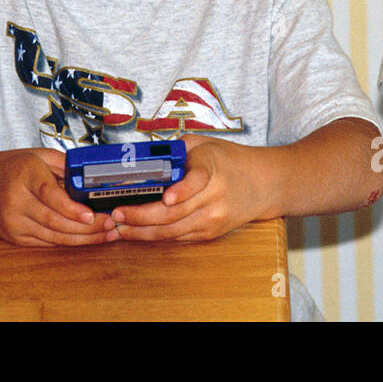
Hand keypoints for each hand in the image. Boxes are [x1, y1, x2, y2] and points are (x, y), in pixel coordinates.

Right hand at [0, 147, 113, 246]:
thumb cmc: (13, 167)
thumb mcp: (38, 156)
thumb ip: (65, 165)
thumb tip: (93, 179)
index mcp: (24, 174)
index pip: (49, 194)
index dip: (71, 208)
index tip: (92, 215)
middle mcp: (16, 200)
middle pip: (55, 220)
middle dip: (87, 227)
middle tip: (111, 225)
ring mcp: (14, 222)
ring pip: (53, 235)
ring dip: (83, 238)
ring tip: (107, 234)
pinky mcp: (14, 237)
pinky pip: (47, 242)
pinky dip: (69, 241)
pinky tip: (87, 239)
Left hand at [107, 135, 272, 242]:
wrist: (264, 184)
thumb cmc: (229, 160)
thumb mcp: (205, 143)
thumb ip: (176, 149)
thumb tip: (143, 157)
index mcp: (212, 169)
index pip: (198, 181)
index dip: (182, 191)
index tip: (167, 197)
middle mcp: (214, 198)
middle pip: (175, 213)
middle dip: (142, 216)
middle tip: (117, 214)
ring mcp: (213, 219)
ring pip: (173, 231)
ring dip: (142, 232)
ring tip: (118, 227)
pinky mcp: (210, 233)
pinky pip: (178, 238)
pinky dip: (154, 237)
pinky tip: (135, 233)